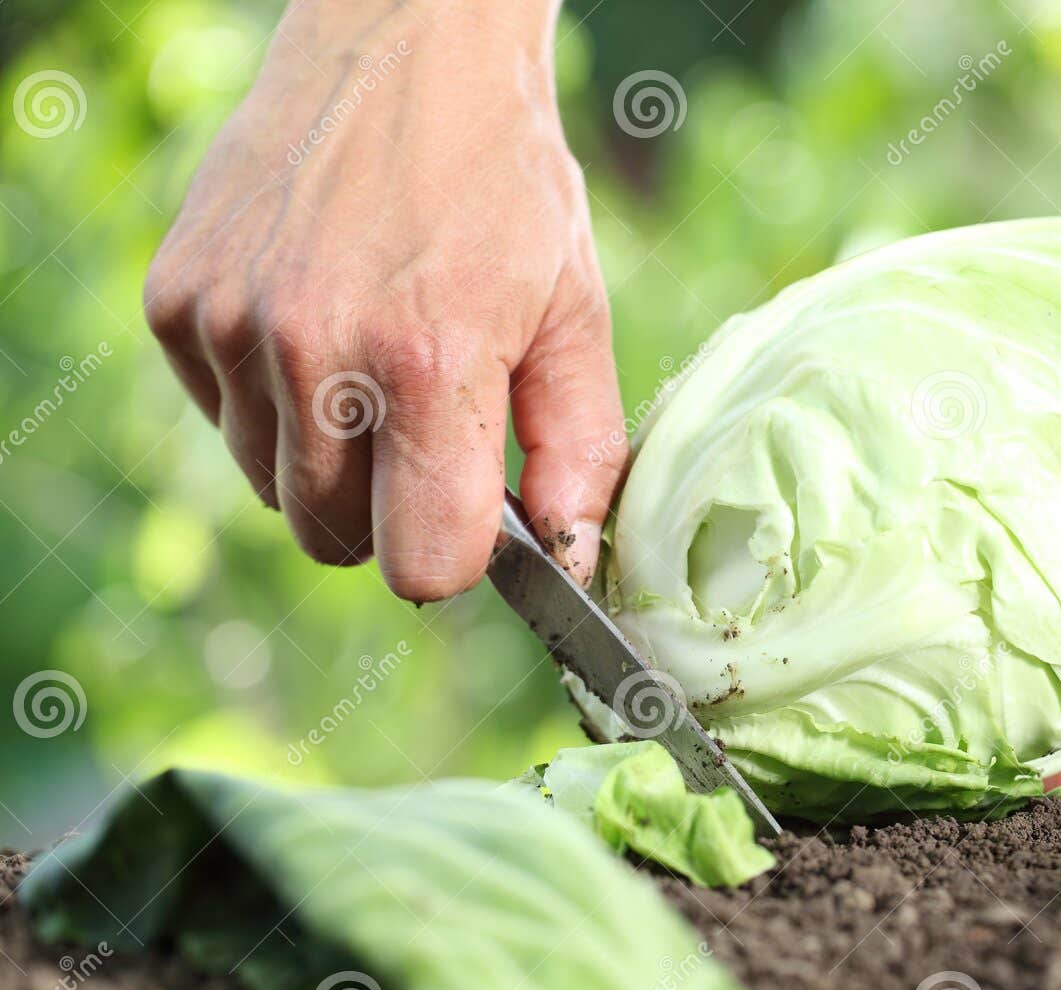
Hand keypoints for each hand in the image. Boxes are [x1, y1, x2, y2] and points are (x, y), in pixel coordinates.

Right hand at [143, 0, 623, 597]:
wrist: (403, 47)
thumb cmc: (504, 185)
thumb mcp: (575, 312)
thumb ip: (580, 448)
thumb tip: (567, 555)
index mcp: (429, 362)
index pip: (421, 564)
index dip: (457, 554)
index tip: (475, 511)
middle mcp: (316, 351)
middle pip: (338, 542)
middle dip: (391, 510)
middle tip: (428, 428)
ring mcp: (232, 325)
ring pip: (275, 491)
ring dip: (328, 461)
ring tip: (373, 363)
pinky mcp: (177, 303)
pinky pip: (224, 423)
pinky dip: (272, 405)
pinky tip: (318, 324)